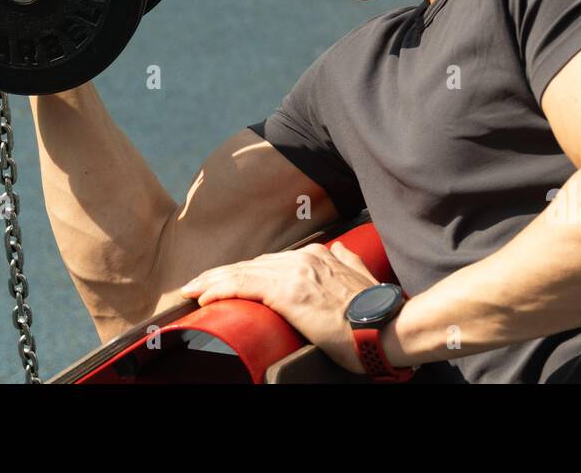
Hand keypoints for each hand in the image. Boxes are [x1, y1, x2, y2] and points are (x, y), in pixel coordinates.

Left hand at [180, 241, 381, 373]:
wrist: (389, 328)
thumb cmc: (377, 313)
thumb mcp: (362, 276)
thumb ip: (347, 261)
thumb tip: (338, 252)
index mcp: (319, 256)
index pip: (270, 263)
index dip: (243, 272)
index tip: (223, 280)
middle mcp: (304, 259)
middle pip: (251, 265)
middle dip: (221, 275)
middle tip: (195, 285)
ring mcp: (296, 274)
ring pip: (242, 274)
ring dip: (212, 281)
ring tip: (191, 290)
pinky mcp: (289, 293)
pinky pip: (244, 287)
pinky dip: (221, 289)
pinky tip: (204, 295)